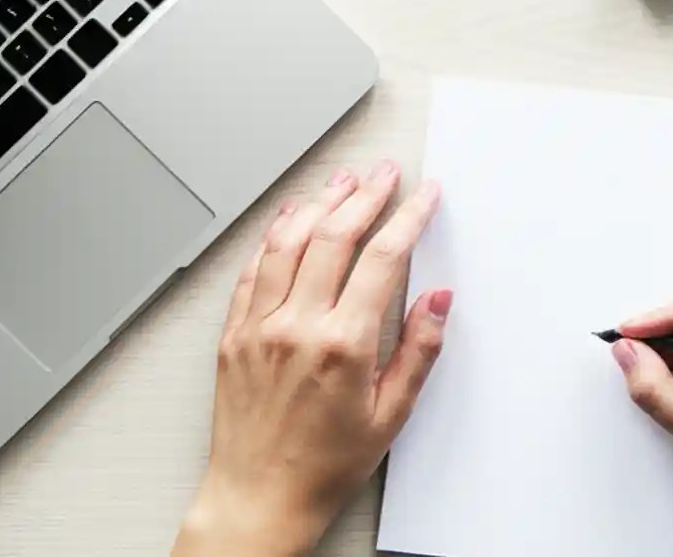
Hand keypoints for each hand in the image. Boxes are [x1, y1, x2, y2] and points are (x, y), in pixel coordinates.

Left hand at [172, 160, 448, 556]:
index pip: (383, 258)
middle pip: (334, 236)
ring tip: (343, 181)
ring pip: (288, 242)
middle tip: (386, 173)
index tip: (424, 196)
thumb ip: (418, 350)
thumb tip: (439, 299)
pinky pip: (252, 270)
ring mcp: (259, 327)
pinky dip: (272, 236)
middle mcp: (297, 327)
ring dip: (319, 203)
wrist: (258, 498)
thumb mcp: (391, 415)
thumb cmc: (323, 467)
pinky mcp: (233, 335)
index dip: (408, 217)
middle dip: (366, 195)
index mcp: (342, 345)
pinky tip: (288, 218)